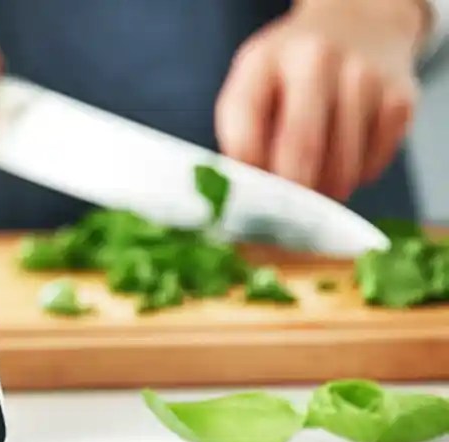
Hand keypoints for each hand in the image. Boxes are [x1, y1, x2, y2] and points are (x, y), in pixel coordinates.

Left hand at [216, 0, 428, 200]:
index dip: (245, 177)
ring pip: (341, 169)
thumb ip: (242, 134)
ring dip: (323, 193)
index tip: (247, 202)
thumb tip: (245, 198)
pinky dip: (354, 178)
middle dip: (289, 195)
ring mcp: (365, 78)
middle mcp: (317, 61)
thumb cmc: (291, 70)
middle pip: (299, 151)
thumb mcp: (253, 83)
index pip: (244, 131)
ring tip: (312, 183)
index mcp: (265, 60)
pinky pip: (372, 167)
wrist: (357, 25)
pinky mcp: (400, 100)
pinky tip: (343, 158)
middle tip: (283, 214)